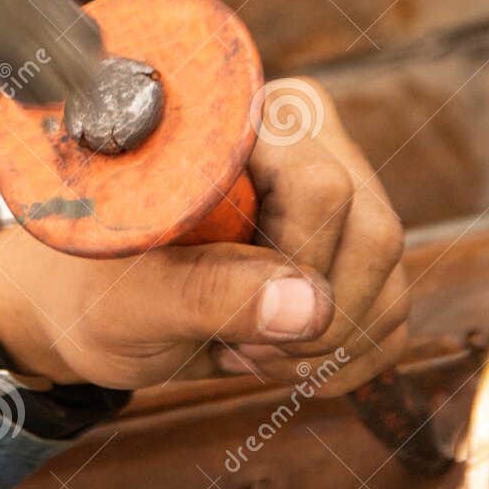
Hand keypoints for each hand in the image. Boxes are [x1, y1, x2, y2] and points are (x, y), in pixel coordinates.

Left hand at [0, 79, 406, 393]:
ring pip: (391, 279)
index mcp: (242, 125)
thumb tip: (310, 305)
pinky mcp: (357, 252)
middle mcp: (306, 143)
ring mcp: (345, 196)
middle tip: (237, 346)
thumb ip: (208, 294)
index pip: (319, 188)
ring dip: (325, 349)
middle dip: (312, 320)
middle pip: (374, 233)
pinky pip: (394, 316)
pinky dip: (343, 363)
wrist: (96, 312)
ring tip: (245, 348)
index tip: (230, 317)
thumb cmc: (94, 289)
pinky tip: (279, 357)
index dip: (291, 266)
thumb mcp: (129, 300)